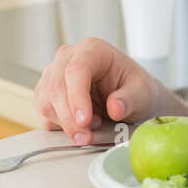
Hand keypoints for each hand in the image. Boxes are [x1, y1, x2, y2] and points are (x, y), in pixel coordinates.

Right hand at [32, 37, 187, 144]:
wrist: (132, 99)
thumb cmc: (137, 90)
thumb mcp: (143, 93)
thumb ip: (130, 99)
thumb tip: (115, 107)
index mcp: (93, 50)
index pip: (76, 70)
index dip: (77, 97)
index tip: (84, 121)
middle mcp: (69, 58)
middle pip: (56, 87)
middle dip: (69, 118)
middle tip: (86, 138)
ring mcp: (54, 75)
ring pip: (46, 102)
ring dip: (65, 124)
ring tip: (93, 129)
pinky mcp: (47, 93)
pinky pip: (43, 114)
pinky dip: (60, 126)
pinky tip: (81, 126)